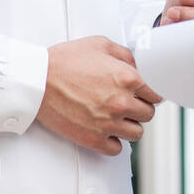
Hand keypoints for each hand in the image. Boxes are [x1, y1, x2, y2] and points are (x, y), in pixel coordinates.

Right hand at [35, 36, 162, 155]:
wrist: (37, 80)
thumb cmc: (64, 60)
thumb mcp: (99, 44)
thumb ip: (124, 54)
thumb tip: (137, 65)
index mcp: (127, 78)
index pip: (156, 93)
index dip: (150, 92)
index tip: (144, 94)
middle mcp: (121, 102)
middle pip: (148, 114)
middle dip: (140, 108)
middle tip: (128, 103)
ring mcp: (108, 123)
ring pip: (136, 134)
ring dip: (129, 126)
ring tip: (117, 117)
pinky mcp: (93, 139)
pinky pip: (117, 149)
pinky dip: (114, 142)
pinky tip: (106, 130)